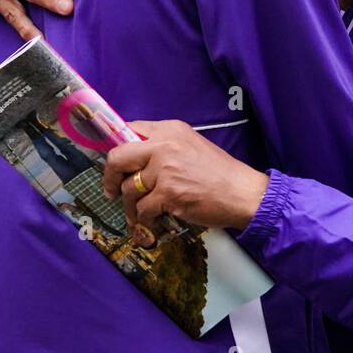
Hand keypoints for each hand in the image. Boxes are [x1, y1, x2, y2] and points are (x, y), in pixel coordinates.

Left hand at [102, 120, 268, 237]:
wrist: (242, 193)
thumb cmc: (220, 173)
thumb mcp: (191, 146)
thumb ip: (164, 147)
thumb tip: (133, 161)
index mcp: (170, 129)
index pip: (129, 130)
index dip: (117, 148)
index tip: (114, 164)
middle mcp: (164, 145)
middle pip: (118, 157)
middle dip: (109, 177)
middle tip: (111, 191)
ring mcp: (165, 169)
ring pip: (128, 189)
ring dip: (130, 206)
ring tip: (138, 214)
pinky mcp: (168, 193)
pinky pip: (142, 209)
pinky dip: (144, 220)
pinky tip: (152, 222)